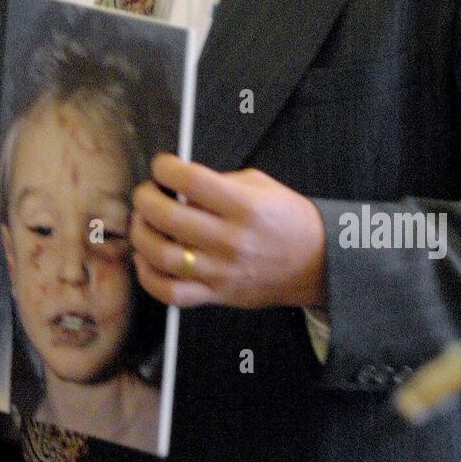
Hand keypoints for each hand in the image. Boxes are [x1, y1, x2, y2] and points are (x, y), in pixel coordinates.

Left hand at [129, 152, 326, 309]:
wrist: (319, 263)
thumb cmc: (289, 220)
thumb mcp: (262, 186)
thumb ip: (219, 182)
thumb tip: (179, 184)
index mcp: (244, 206)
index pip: (190, 181)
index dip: (165, 168)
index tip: (162, 166)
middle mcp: (231, 240)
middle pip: (167, 216)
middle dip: (145, 198)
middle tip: (146, 192)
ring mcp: (221, 271)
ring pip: (162, 255)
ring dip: (141, 234)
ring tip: (143, 222)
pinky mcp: (217, 295)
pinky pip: (171, 293)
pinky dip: (148, 276)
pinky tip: (146, 259)